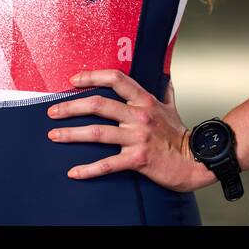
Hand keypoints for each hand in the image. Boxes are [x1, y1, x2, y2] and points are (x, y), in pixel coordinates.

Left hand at [46, 69, 213, 192]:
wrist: (195, 161)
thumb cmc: (181, 135)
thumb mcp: (172, 108)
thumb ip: (165, 91)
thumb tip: (165, 77)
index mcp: (145, 100)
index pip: (116, 79)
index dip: (93, 76)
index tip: (74, 79)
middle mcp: (139, 116)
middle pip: (99, 105)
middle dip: (71, 106)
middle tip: (52, 111)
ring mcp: (137, 138)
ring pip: (97, 133)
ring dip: (71, 134)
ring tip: (54, 135)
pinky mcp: (137, 160)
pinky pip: (107, 164)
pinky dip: (88, 169)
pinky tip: (74, 172)